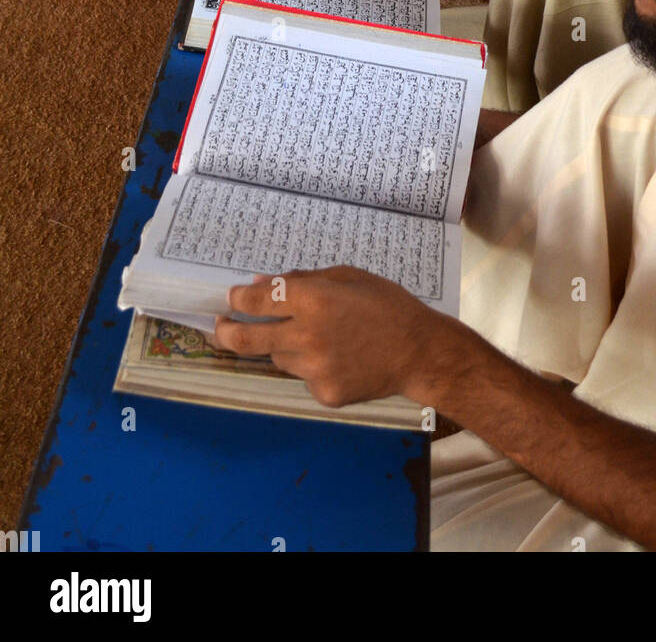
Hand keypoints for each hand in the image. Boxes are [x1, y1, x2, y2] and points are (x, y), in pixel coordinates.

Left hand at [213, 267, 442, 406]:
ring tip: (316, 338)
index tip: (233, 298)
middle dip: (225, 332)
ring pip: (278, 357)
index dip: (237, 299)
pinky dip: (310, 366)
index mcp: (313, 300)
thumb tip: (260, 285)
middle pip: (245, 340)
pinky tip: (337, 357)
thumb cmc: (386, 305)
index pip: (255, 301)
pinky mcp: (323, 393)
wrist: (419, 352)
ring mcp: (314, 370)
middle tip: (221, 326)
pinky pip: (302, 376)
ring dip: (283, 346)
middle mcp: (307, 336)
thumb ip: (302, 279)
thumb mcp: (347, 277)